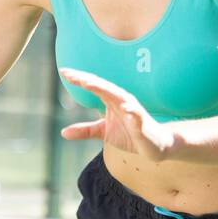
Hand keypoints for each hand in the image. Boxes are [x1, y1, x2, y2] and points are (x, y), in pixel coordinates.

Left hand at [59, 67, 176, 160]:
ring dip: (104, 89)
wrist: (154, 146)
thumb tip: (63, 132)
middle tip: (70, 74)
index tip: (63, 71)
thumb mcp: (103, 132)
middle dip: (87, 80)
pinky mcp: (143, 124)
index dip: (79, 78)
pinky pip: (138, 115)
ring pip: (119, 96)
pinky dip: (132, 111)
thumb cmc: (129, 135)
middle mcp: (122, 101)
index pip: (94, 86)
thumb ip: (85, 130)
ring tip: (87, 84)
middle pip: (103, 86)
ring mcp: (134, 111)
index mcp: (112, 100)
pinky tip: (125, 108)